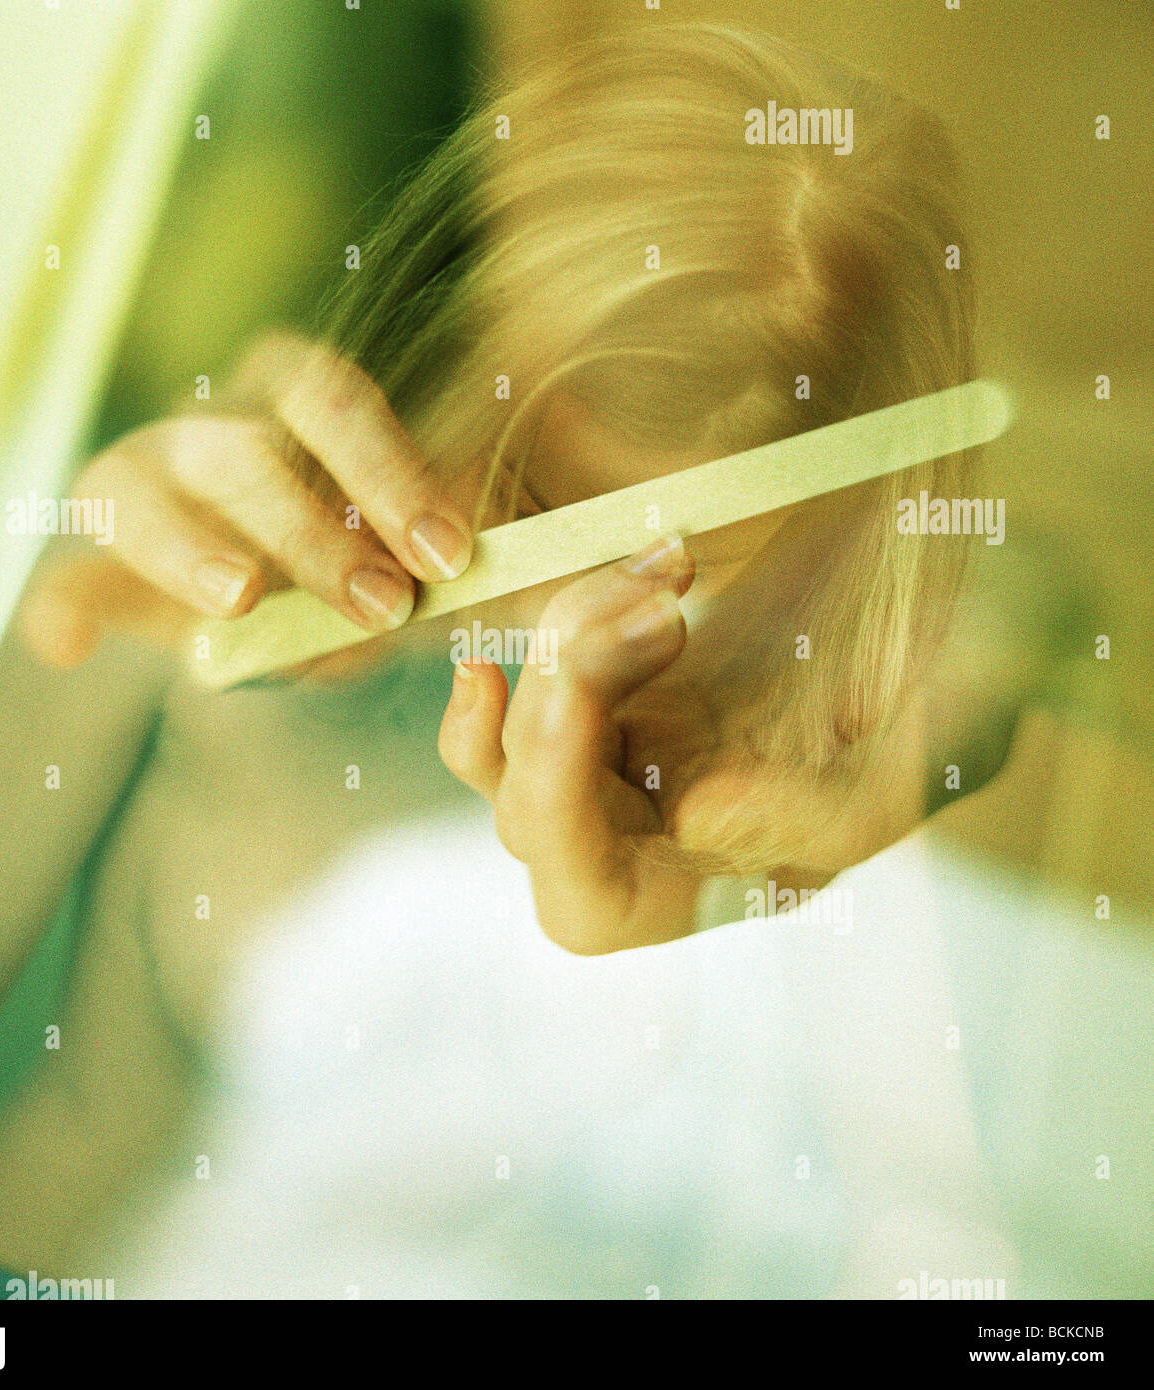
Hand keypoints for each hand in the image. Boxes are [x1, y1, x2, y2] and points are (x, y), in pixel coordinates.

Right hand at [19, 333, 473, 667]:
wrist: (282, 607)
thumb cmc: (366, 563)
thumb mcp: (416, 555)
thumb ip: (446, 554)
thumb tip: (501, 568)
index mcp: (293, 401)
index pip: (334, 402)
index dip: (390, 471)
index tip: (447, 553)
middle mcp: (212, 430)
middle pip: (245, 450)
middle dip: (316, 531)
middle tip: (383, 603)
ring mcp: (143, 488)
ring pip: (138, 492)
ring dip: (191, 546)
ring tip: (242, 600)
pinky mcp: (100, 563)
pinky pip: (67, 576)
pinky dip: (62, 606)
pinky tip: (67, 644)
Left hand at [439, 529, 938, 952]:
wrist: (973, 572)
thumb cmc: (972, 681)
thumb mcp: (934, 758)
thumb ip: (826, 816)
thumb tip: (689, 821)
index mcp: (726, 886)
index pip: (585, 907)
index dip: (556, 824)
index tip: (584, 704)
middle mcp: (663, 831)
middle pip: (529, 810)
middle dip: (560, 707)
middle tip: (665, 615)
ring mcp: (638, 748)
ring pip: (524, 724)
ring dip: (571, 637)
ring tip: (675, 574)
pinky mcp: (632, 672)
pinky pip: (546, 664)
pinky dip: (568, 611)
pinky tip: (648, 565)